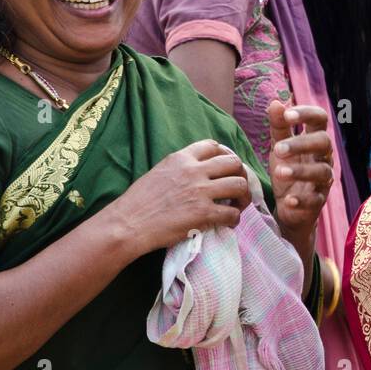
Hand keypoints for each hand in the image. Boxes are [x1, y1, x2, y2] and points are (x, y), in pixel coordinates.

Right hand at [107, 140, 251, 254]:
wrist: (127, 224)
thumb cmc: (137, 202)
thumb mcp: (159, 172)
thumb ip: (180, 168)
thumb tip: (198, 172)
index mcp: (181, 158)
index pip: (213, 145)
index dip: (224, 155)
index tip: (225, 168)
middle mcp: (194, 171)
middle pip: (233, 162)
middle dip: (240, 174)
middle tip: (237, 187)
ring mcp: (200, 192)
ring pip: (240, 185)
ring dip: (243, 196)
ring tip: (238, 204)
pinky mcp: (203, 214)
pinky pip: (232, 213)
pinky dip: (235, 218)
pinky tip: (229, 222)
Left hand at [267, 102, 333, 244]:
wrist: (288, 205)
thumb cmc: (287, 168)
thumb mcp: (279, 146)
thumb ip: (278, 126)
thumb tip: (275, 102)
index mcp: (315, 138)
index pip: (320, 119)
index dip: (306, 114)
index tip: (287, 115)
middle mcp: (324, 157)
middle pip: (323, 142)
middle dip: (301, 143)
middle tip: (278, 148)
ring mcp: (323, 180)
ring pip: (321, 171)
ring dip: (300, 171)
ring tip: (279, 172)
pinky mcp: (318, 201)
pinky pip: (315, 199)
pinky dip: (302, 200)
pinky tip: (288, 199)